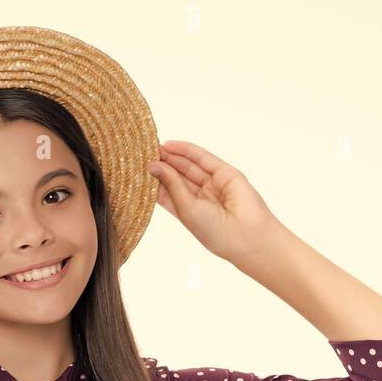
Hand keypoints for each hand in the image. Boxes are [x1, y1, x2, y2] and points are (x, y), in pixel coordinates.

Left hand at [147, 140, 279, 264]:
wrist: (244, 235)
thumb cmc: (213, 231)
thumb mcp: (185, 208)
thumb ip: (171, 184)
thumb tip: (153, 165)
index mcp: (188, 211)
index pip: (167, 192)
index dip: (153, 180)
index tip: (137, 169)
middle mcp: (200, 197)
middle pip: (176, 177)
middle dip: (161, 165)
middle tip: (142, 153)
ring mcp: (213, 184)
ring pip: (188, 166)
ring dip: (171, 156)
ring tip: (153, 146)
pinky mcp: (224, 172)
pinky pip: (203, 158)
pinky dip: (186, 150)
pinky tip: (170, 145)